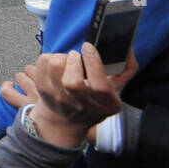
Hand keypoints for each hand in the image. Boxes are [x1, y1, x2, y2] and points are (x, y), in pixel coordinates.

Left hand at [16, 46, 137, 147]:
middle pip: (72, 82)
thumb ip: (126, 69)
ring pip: (55, 68)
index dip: (93, 63)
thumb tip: (127, 50)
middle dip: (73, 61)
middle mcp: (82, 105)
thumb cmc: (94, 99)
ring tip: (66, 59)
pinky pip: (41, 65)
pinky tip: (56, 63)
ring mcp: (61, 101)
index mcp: (105, 104)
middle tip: (76, 56)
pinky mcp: (44, 92)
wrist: (67, 120)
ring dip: (60, 57)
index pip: (100, 86)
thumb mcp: (116, 89)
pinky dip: (48, 57)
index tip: (88, 47)